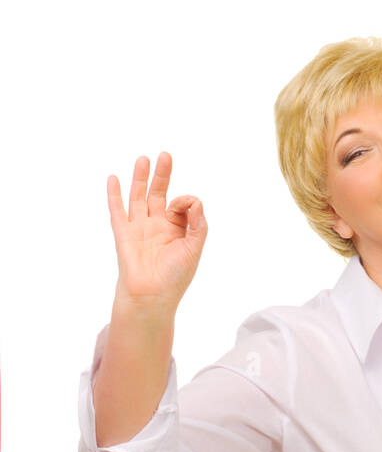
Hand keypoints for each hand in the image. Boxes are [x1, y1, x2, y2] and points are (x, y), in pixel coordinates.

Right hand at [107, 152, 206, 313]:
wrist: (152, 295)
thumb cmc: (175, 277)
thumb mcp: (194, 249)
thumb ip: (198, 224)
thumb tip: (196, 199)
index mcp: (176, 231)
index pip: (180, 206)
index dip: (185, 202)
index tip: (188, 207)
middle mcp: (157, 226)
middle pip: (158, 194)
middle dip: (162, 175)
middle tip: (165, 155)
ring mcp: (139, 228)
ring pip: (138, 197)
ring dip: (140, 178)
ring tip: (144, 159)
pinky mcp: (123, 233)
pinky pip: (117, 210)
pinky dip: (114, 195)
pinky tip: (114, 179)